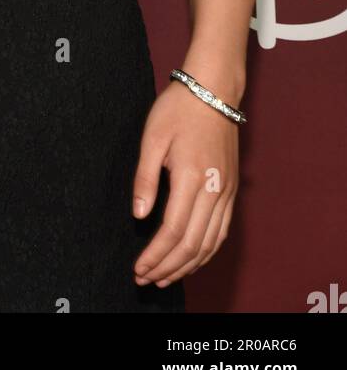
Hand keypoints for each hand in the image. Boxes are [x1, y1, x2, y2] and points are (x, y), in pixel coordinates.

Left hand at [131, 80, 238, 287]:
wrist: (213, 90)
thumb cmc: (178, 109)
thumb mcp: (152, 138)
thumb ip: (145, 178)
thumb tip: (138, 216)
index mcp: (191, 178)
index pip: (173, 232)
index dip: (155, 256)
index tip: (138, 268)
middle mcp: (213, 190)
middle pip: (192, 245)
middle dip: (168, 267)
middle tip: (145, 279)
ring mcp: (226, 192)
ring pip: (209, 243)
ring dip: (187, 266)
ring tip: (165, 277)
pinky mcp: (230, 189)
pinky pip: (221, 231)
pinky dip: (206, 252)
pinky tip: (191, 259)